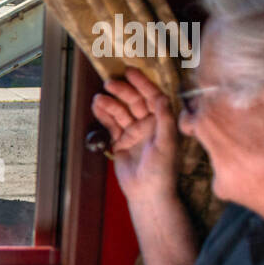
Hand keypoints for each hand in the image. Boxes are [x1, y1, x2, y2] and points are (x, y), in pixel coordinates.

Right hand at [90, 68, 178, 202]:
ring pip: (121, 111)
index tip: (130, 72)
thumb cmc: (162, 170)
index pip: (152, 97)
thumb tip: (161, 96)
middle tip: (109, 83)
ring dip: (110, 103)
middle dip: (122, 91)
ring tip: (98, 98)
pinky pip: (111, 124)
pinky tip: (97, 107)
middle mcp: (148, 124)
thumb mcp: (166, 143)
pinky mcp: (120, 141)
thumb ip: (164, 119)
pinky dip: (104, 115)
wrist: (147, 193)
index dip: (142, 83)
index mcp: (162, 122)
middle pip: (134, 101)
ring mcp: (133, 132)